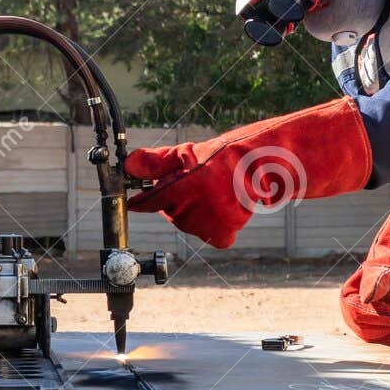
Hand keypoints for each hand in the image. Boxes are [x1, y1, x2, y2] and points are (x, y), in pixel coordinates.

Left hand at [126, 99, 371, 248]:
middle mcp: (193, 209)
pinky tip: (222, 209)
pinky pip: (210, 235)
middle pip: (171, 213)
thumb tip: (129, 165)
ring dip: (195, 213)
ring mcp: (207, 225)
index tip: (137, 200)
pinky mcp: (221, 236)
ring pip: (189, 225)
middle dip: (178, 201)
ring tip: (213, 194)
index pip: (148, 201)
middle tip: (196, 185)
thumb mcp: (186, 153)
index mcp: (181, 186)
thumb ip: (155, 162)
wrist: (260, 166)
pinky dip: (213, 226)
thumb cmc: (222, 157)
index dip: (142, 200)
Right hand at [340, 264, 389, 350]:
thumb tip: (368, 298)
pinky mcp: (379, 339)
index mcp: (349, 299)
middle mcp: (353, 318)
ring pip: (384, 341)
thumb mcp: (382, 274)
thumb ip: (375, 283)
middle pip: (372, 332)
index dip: (381, 319)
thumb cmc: (387, 274)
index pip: (360, 315)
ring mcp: (364, 330)